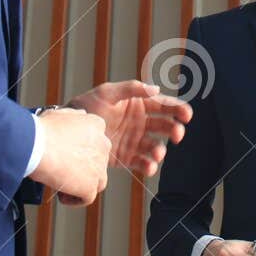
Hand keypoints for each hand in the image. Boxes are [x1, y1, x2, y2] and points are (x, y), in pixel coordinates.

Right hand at [31, 107, 109, 206]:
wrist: (35, 145)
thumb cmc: (42, 130)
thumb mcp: (61, 113)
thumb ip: (75, 117)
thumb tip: (78, 118)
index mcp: (97, 126)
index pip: (96, 142)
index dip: (81, 150)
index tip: (67, 154)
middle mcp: (103, 145)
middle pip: (98, 161)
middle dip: (83, 167)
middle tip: (64, 169)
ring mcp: (99, 167)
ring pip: (97, 181)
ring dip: (82, 184)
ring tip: (63, 183)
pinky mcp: (90, 186)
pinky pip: (87, 198)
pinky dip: (74, 199)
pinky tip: (61, 194)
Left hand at [68, 80, 191, 176]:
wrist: (68, 132)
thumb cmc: (85, 106)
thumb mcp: (106, 92)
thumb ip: (131, 89)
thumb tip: (156, 89)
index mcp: (138, 104)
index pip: (163, 105)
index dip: (178, 109)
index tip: (187, 115)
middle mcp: (139, 123)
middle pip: (164, 126)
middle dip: (174, 130)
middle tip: (177, 134)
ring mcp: (134, 141)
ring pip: (155, 146)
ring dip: (160, 150)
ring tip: (158, 153)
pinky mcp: (126, 158)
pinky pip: (142, 162)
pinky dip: (148, 166)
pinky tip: (150, 166)